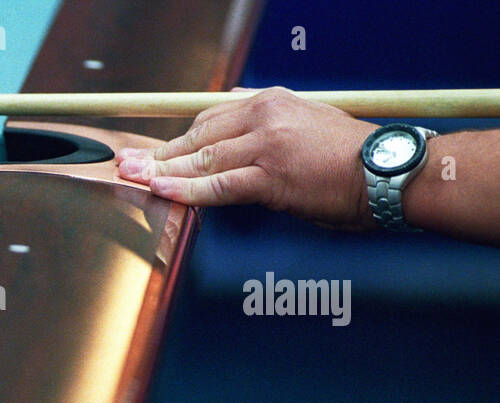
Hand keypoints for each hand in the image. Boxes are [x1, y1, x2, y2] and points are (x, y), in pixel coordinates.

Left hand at [116, 86, 379, 230]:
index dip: (175, 142)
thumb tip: (234, 110)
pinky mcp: (270, 177)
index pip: (207, 122)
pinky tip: (162, 191)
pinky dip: (186, 190)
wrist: (387, 171)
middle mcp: (263, 118)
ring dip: (161, 173)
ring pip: (201, 162)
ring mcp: (265, 146)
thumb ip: (267, 117)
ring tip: (132, 179)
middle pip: (196, 139)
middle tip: (125, 165)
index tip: (151, 154)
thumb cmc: (348, 155)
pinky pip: (218, 185)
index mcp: (270, 102)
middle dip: (157, 156)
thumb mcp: (307, 119)